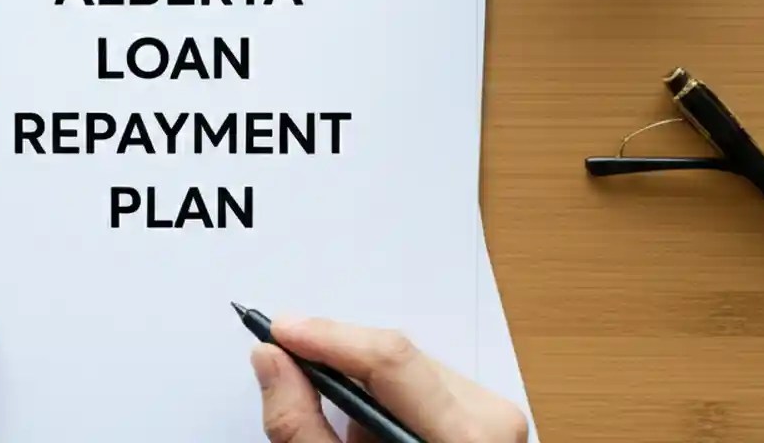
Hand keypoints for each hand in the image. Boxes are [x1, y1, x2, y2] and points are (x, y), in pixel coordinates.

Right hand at [251, 319, 526, 442]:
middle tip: (292, 377)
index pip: (392, 362)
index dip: (329, 338)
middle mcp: (490, 416)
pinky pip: (425, 383)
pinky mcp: (488, 414)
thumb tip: (268, 357)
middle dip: (340, 363)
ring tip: (350, 436)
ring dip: (365, 388)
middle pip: (397, 357)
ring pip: (408, 366)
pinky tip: (375, 436)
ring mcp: (494, 413)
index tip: (278, 331)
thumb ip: (300, 426)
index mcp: (464, 439)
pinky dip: (389, 401)